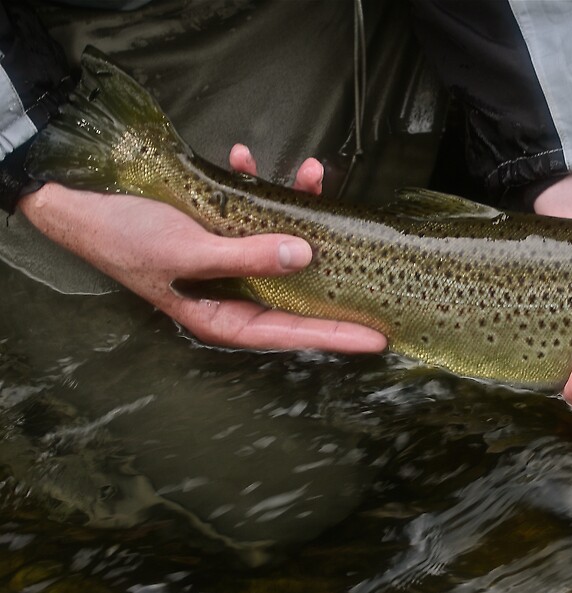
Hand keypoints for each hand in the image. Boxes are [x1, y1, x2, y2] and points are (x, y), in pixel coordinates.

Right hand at [18, 145, 386, 353]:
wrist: (77, 200)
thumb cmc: (125, 237)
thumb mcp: (188, 251)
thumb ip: (245, 256)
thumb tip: (302, 255)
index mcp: (221, 314)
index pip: (290, 331)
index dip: (334, 335)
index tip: (376, 339)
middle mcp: (231, 291)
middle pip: (295, 289)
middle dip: (333, 272)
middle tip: (380, 273)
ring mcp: (227, 260)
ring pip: (278, 243)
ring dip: (295, 207)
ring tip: (313, 173)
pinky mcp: (218, 228)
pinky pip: (249, 211)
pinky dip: (254, 186)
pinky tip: (247, 159)